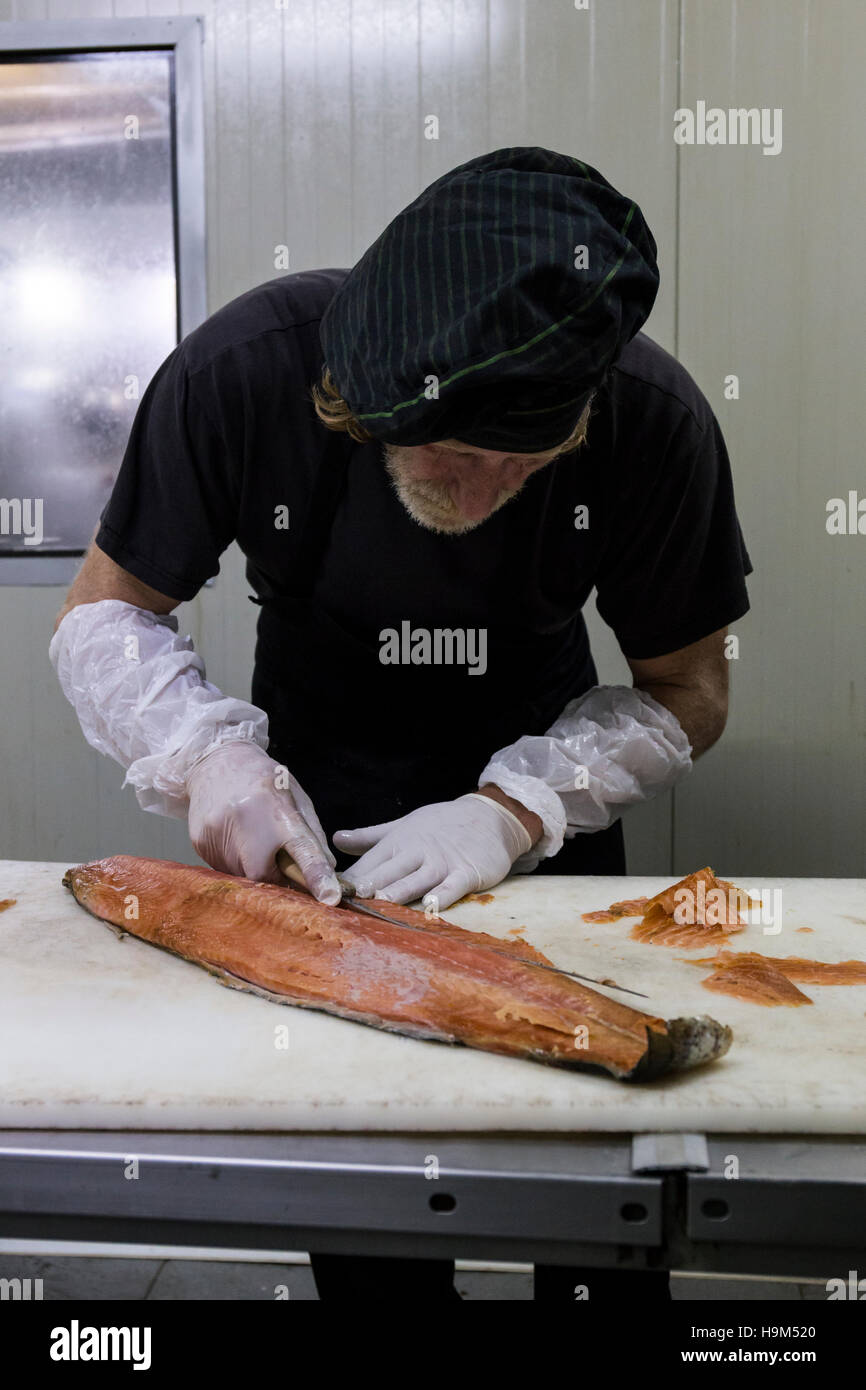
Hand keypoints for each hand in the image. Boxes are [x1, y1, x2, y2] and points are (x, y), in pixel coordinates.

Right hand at [186, 742, 341, 903]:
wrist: (215, 761)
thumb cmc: (263, 781)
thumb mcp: (295, 796)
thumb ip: (312, 833)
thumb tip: (329, 870)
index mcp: (276, 808)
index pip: (301, 848)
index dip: (316, 874)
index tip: (328, 896)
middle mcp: (245, 820)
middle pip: (263, 875)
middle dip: (273, 875)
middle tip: (275, 857)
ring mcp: (217, 832)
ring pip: (241, 876)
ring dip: (252, 868)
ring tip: (250, 839)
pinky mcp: (200, 842)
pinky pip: (223, 869)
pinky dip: (235, 862)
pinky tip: (234, 838)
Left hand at [333, 792, 533, 909]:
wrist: (489, 817)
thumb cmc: (441, 824)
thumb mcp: (403, 826)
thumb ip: (370, 837)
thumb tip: (336, 840)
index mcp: (399, 841)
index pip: (370, 862)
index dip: (351, 878)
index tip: (330, 892)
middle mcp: (418, 852)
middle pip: (390, 872)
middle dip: (370, 885)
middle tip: (348, 898)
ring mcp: (442, 864)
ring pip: (417, 880)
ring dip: (399, 892)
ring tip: (381, 903)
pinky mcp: (467, 874)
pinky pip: (452, 887)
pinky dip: (442, 897)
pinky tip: (431, 907)